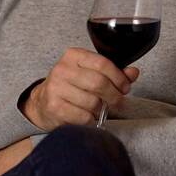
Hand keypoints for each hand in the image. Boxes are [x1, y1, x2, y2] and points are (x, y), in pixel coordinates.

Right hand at [23, 47, 138, 129]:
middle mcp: (62, 69)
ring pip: (93, 102)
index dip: (119, 78)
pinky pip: (83, 116)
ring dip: (101, 109)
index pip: (103, 63)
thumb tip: (133, 73)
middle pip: (99, 83)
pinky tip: (87, 115)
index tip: (125, 87)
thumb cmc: (71, 86)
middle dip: (114, 95)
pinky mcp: (54, 107)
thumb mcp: (90, 73)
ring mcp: (56, 88)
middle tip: (118, 101)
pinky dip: (90, 119)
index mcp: (73, 56)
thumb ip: (114, 72)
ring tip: (98, 108)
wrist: (42, 103)